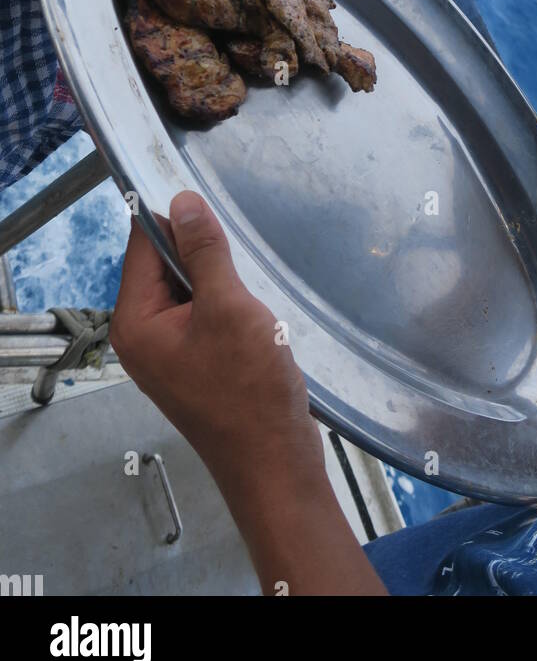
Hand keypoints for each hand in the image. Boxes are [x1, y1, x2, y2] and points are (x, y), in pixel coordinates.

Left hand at [113, 193, 387, 594]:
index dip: (174, 217)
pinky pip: (207, 312)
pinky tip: (255, 308)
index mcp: (136, 322)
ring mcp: (172, 352)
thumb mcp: (229, 307)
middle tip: (239, 247)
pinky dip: (230, 300)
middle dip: (202, 250)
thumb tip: (182, 202)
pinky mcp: (199, 361)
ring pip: (191, 287)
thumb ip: (205, 251)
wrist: (276, 464)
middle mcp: (145, 335)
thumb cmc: (250, 392)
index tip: (207, 197)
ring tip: (251, 284)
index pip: (143, 246)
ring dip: (221, 277)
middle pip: (165, 264)